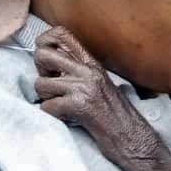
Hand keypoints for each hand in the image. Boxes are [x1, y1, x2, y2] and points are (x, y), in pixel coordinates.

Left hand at [34, 26, 160, 167]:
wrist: (130, 136)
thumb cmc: (113, 114)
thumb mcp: (98, 83)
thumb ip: (78, 69)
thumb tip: (47, 59)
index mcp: (92, 63)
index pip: (61, 33)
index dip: (44, 43)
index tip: (47, 62)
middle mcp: (87, 71)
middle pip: (43, 55)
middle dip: (39, 72)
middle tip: (52, 86)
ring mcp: (83, 87)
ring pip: (40, 84)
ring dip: (46, 99)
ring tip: (62, 106)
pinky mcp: (79, 106)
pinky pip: (47, 106)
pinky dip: (52, 115)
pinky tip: (67, 117)